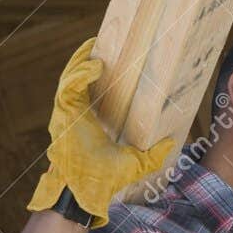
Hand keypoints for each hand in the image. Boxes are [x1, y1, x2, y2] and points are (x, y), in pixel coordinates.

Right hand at [26, 38, 176, 228]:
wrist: (89, 191)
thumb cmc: (106, 179)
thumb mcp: (137, 163)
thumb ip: (153, 153)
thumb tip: (170, 143)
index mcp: (90, 120)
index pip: (90, 88)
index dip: (94, 70)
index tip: (109, 54)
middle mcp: (76, 113)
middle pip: (76, 77)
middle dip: (85, 57)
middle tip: (99, 40)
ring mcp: (67, 113)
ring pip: (70, 77)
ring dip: (81, 60)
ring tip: (95, 45)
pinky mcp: (62, 114)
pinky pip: (68, 87)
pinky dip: (80, 74)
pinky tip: (96, 66)